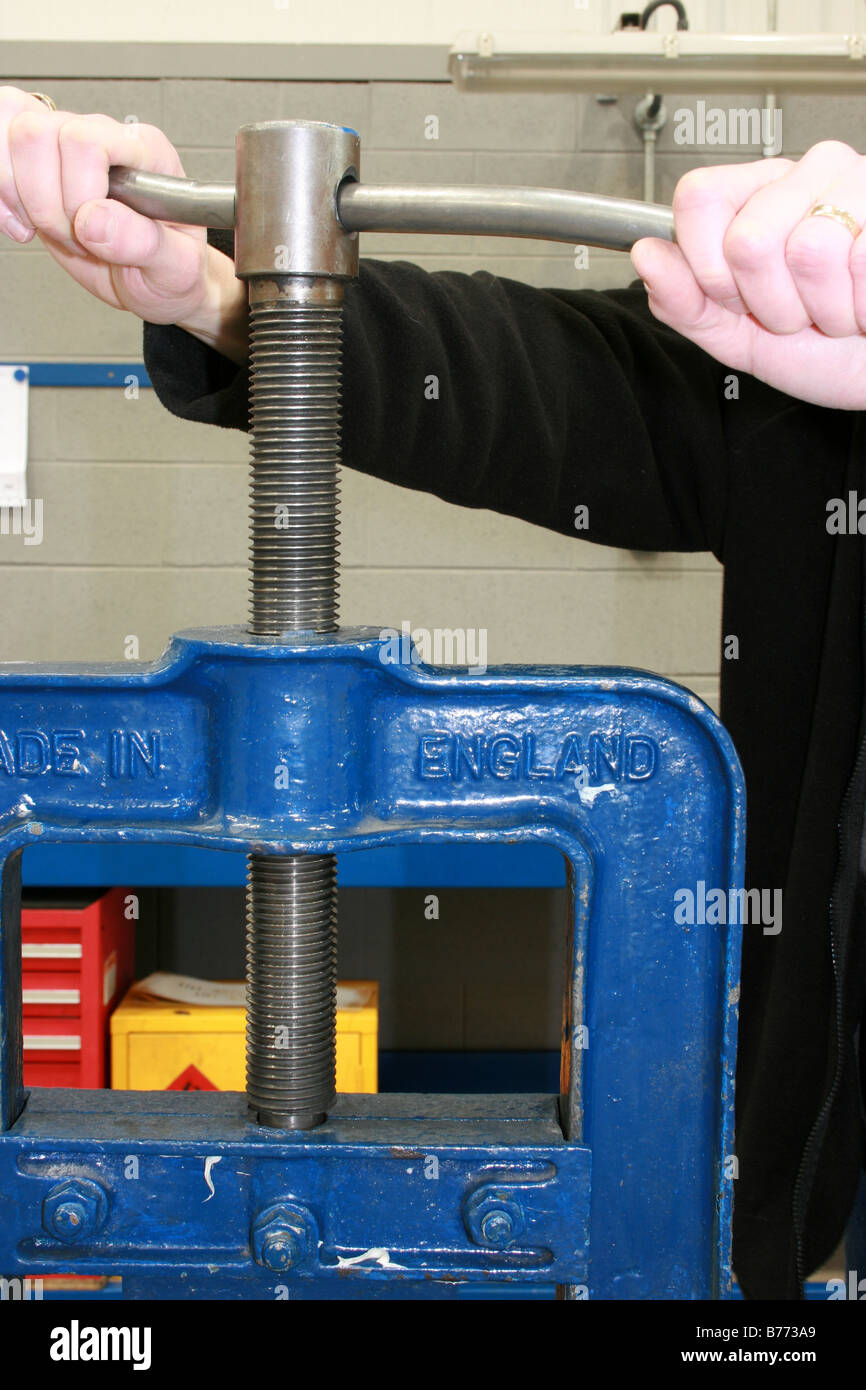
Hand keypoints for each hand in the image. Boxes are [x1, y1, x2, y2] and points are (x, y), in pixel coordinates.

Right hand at [0, 87, 246, 362]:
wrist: (156, 284)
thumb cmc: (173, 272)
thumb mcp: (177, 271)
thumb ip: (144, 243)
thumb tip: (95, 220)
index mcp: (145, 152)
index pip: (87, 139)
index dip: (77, 192)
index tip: (93, 232)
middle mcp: (104, 139)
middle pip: (38, 133)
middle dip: (46, 201)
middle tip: (76, 238)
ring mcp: (68, 151)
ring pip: (13, 135)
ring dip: (20, 196)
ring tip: (52, 231)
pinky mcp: (41, 168)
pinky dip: (0, 195)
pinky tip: (22, 225)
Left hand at [630, 141, 865, 409]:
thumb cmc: (823, 351)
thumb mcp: (738, 337)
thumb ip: (685, 303)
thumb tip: (645, 255)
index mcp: (756, 195)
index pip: (697, 197)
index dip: (709, 265)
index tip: (735, 294)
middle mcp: (804, 175)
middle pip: (747, 239)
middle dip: (770, 303)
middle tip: (798, 309)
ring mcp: (855, 182)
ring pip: (807, 251)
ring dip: (822, 309)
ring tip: (836, 307)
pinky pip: (859, 261)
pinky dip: (861, 306)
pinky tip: (865, 301)